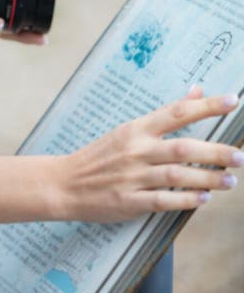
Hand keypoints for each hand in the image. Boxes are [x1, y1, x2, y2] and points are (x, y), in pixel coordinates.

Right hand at [56, 89, 241, 222]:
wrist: (66, 182)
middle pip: (182, 147)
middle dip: (214, 151)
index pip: (176, 112)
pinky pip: (163, 200)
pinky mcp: (130, 201)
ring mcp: (133, 176)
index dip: (205, 106)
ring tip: (230, 180)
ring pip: (177, 175)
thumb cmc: (100, 155)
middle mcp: (136, 149)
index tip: (231, 100)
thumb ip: (165, 115)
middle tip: (239, 155)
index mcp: (136, 128)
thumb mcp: (129, 129)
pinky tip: (203, 198)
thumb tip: (196, 92)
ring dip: (207, 178)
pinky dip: (186, 199)